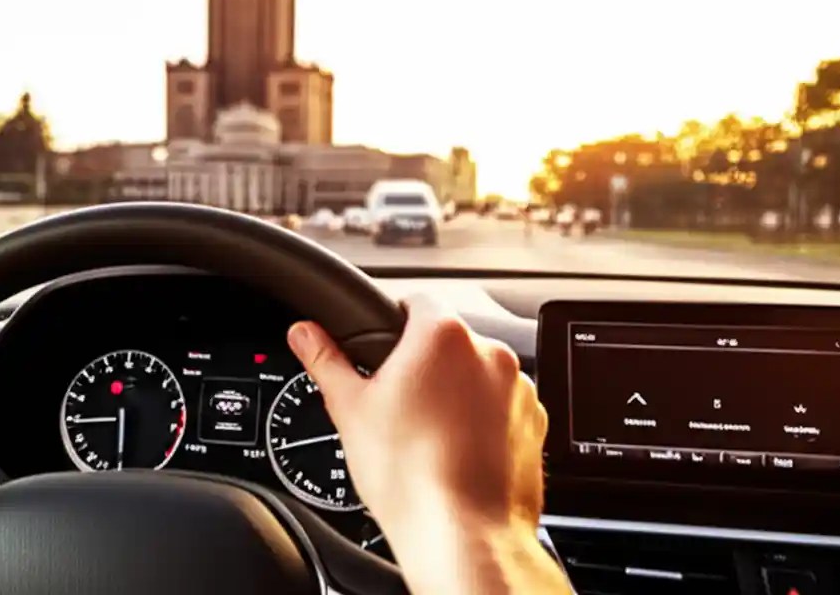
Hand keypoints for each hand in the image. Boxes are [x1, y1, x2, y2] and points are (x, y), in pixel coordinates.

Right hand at [287, 295, 565, 593]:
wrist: (463, 537)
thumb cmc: (410, 477)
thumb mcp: (350, 410)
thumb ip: (326, 361)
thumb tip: (305, 334)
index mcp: (442, 335)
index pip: (414, 301)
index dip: (390, 324)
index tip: (381, 350)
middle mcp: (490, 353)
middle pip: (447, 341)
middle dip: (423, 366)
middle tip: (396, 405)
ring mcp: (519, 390)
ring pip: (477, 376)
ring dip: (456, 393)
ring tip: (427, 437)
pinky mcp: (534, 424)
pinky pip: (503, 409)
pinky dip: (483, 422)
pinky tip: (455, 452)